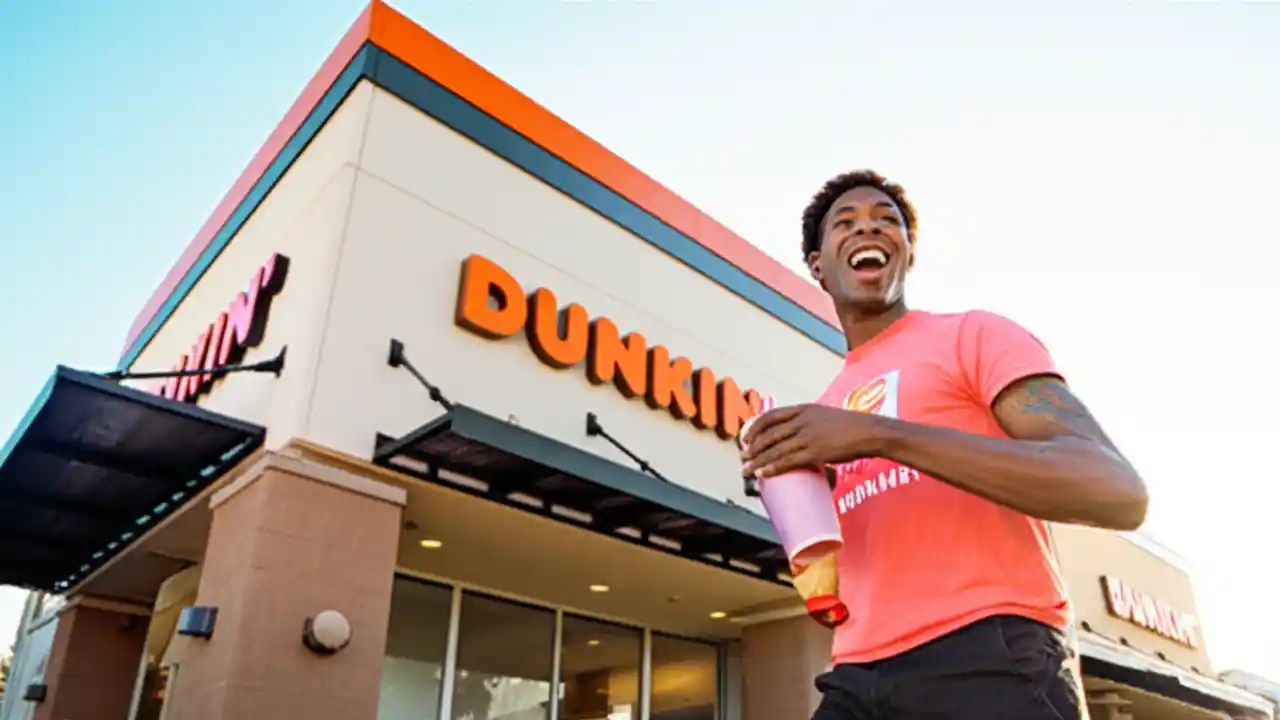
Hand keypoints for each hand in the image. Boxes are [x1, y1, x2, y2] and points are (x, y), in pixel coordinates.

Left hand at [740, 403, 883, 478]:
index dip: (755, 428)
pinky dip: (773, 468)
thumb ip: (809, 423)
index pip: (771, 416)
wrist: (870, 431)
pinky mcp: (816, 451)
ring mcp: (808, 435)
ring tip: (747, 470)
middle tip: (743, 458)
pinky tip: (763, 475)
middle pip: (769, 434)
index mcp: (803, 409)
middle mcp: (802, 420)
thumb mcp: (825, 416)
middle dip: (752, 448)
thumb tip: (798, 437)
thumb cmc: (851, 426)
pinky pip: (788, 461)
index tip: (746, 438)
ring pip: (775, 449)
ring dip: (757, 462)